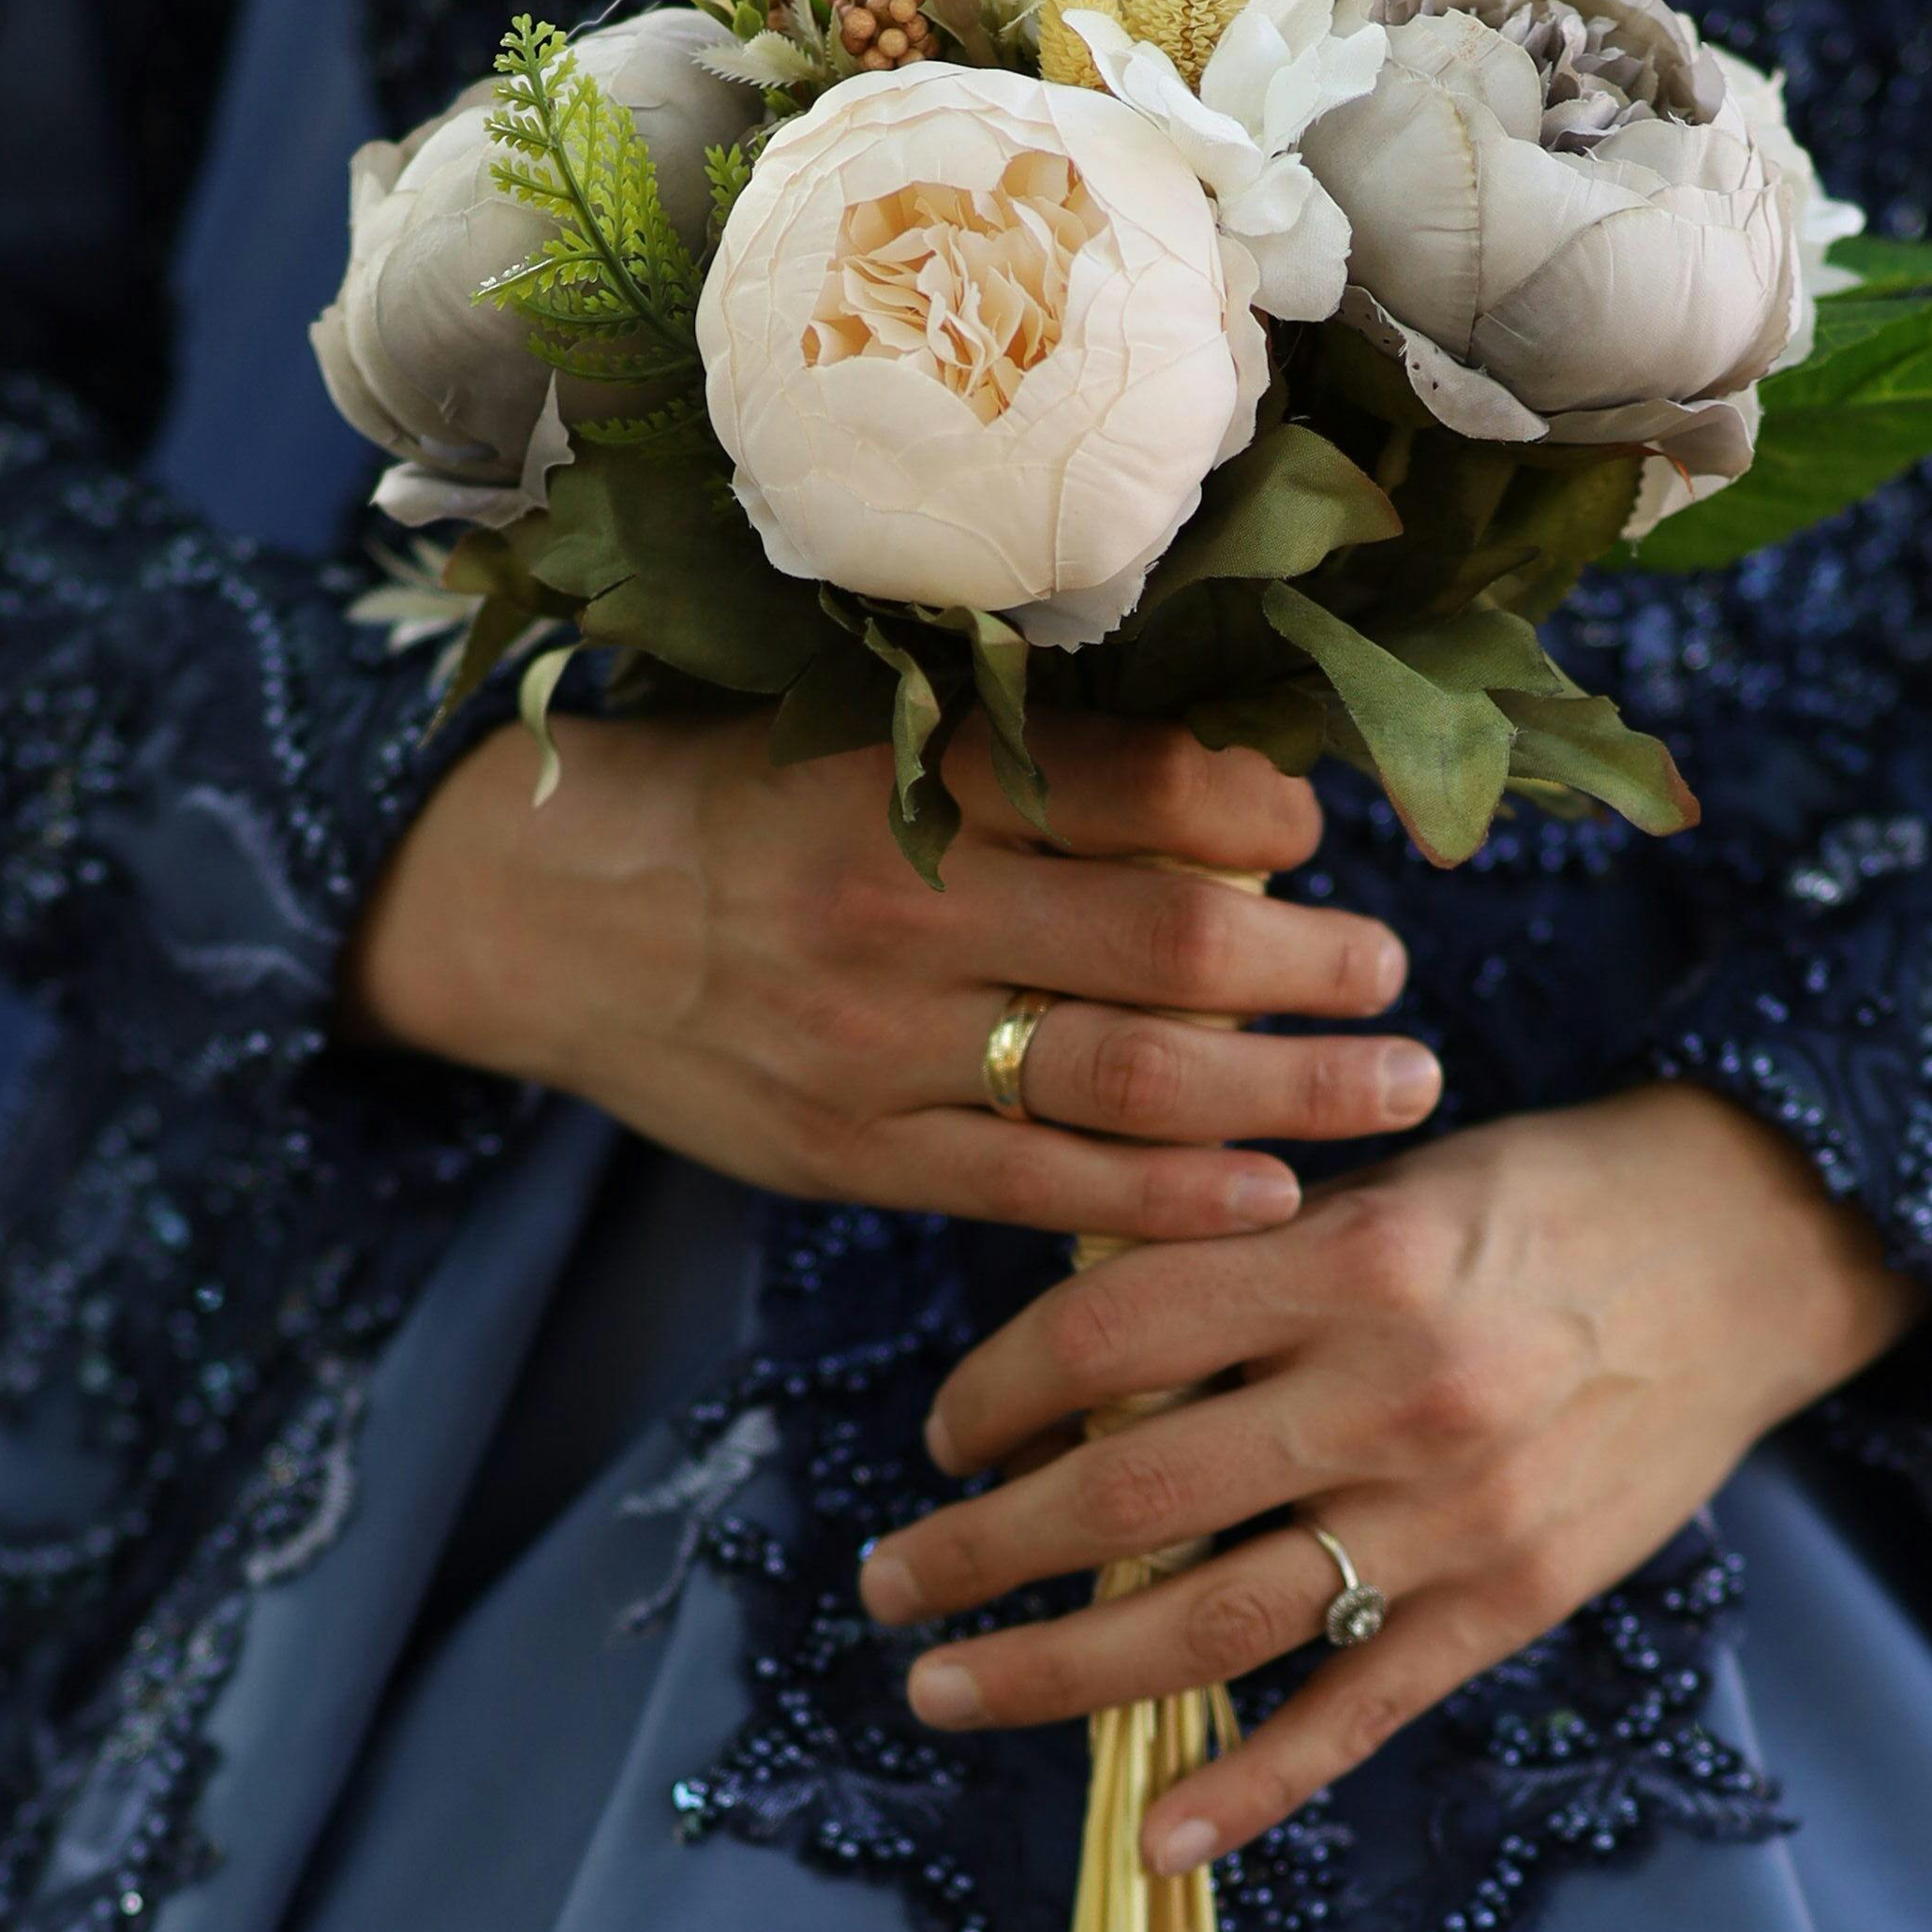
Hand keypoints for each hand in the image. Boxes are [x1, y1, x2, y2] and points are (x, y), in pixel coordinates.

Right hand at [342, 704, 1436, 1235]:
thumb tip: (1236, 791)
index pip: (1143, 787)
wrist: (538, 913)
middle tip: (1393, 972)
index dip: (1262, 812)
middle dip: (1315, 964)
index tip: (1318, 832)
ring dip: (1290, 1087)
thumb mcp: (857, 733)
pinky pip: (1044, 1191)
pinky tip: (1269, 1195)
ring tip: (1392, 1083)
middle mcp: (907, 910)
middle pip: (1171, 940)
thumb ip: (1020, 761)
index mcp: (914, 778)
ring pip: (1133, 1076)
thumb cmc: (728, 808)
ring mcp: (881, 1046)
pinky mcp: (858, 1154)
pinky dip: (1171, 1198)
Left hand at [852, 1085, 1921, 1871]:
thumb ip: (1252, 1262)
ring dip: (1055, 1671)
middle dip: (978, 1552)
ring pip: (1209, 1620)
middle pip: (1127, 1494)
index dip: (993, 1398)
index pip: (1107, 1340)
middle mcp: (1393, 1395)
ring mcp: (1454, 1516)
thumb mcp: (1395, 1179)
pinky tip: (1155, 1835)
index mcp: (1349, 1262)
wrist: (1759, 1250)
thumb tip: (1082, 1353)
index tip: (942, 1438)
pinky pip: (1354, 1715)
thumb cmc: (1556, 1197)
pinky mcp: (1510, 1602)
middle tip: (887, 1586)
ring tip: (947, 1690)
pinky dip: (1247, 1786)